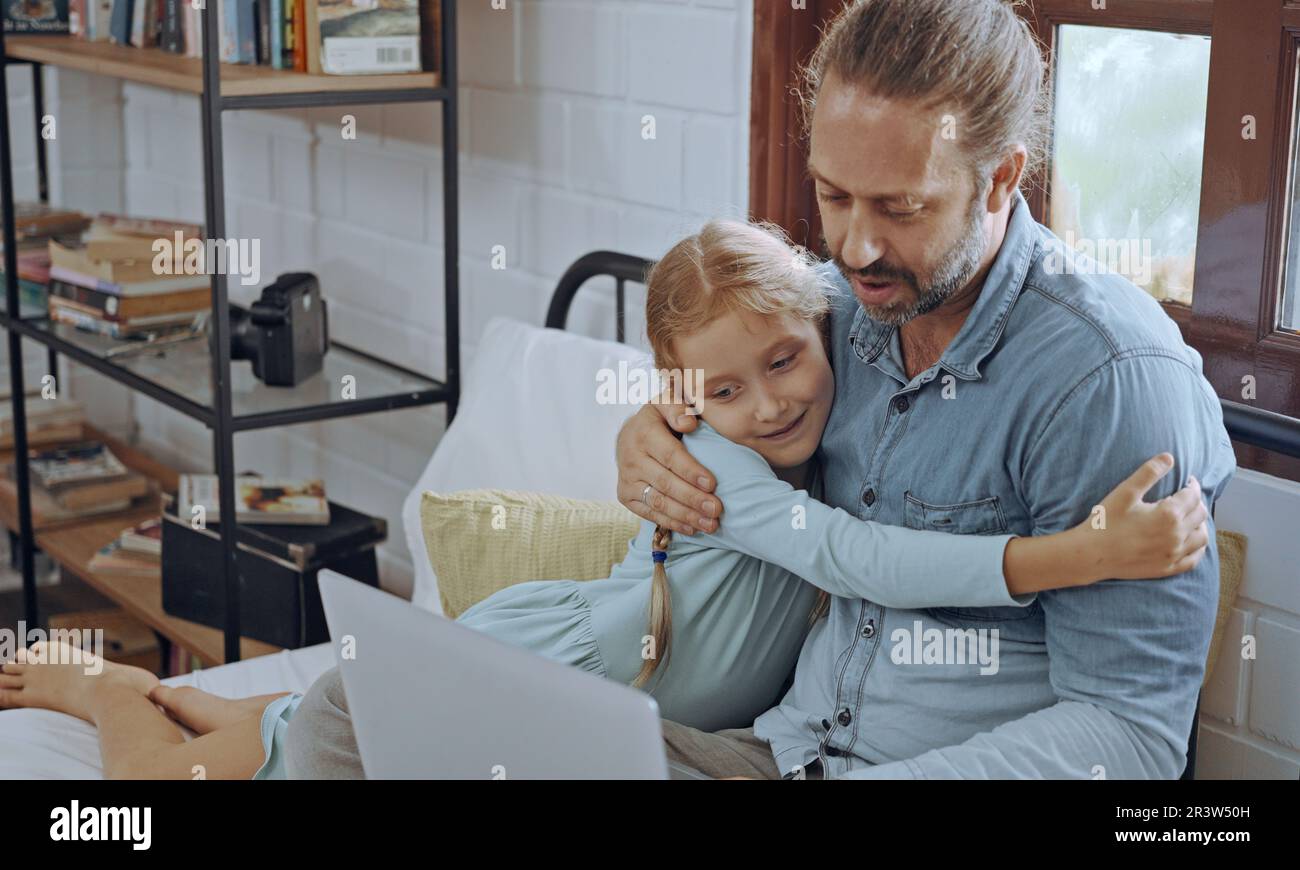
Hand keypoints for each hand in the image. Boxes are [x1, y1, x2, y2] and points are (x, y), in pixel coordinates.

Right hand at [615, 393, 721, 535]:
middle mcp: (631, 457)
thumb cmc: (659, 419)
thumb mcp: (667, 403)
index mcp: (643, 432)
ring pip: (658, 502)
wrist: (629, 435)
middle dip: (692, 498)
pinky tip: (693, 528)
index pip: (669, 455)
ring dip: (686, 515)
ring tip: (710, 524)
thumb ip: (678, 408)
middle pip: (665, 483)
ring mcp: (626, 479)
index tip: (712, 484)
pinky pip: (650, 514)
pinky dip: (672, 523)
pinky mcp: (625, 495)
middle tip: (717, 509)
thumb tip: (688, 424)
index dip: (690, 471)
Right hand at [1083, 453, 1209, 579]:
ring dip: (1201, 524)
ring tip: (1191, 517)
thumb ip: (1148, 472)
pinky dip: (1198, 548)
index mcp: (1168, 514)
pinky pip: (1193, 559)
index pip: (1192, 495)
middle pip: (1200, 514)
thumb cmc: (1106, 521)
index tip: (1187, 481)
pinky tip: (1192, 541)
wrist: (1092, 554)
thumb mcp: (1125, 492)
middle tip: (1187, 497)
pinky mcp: (1167, 568)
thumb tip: (1169, 457)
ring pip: (1201, 537)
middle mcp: (1176, 535)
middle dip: (1196, 502)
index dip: (1192, 485)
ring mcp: (1173, 554)